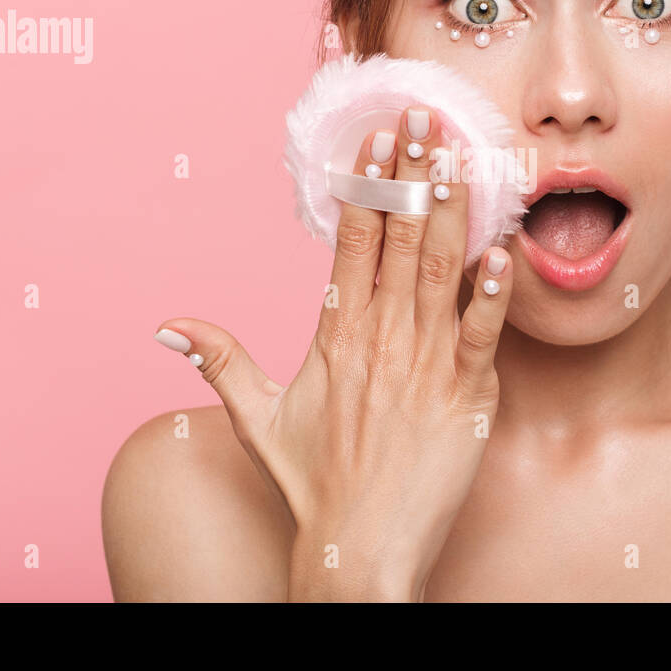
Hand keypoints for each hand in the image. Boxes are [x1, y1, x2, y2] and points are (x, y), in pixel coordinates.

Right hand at [153, 104, 512, 600]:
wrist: (358, 552)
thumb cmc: (314, 485)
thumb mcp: (258, 418)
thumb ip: (221, 361)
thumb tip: (168, 325)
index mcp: (335, 334)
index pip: (351, 242)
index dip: (366, 185)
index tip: (374, 139)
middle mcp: (379, 338)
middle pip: (398, 238)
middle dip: (412, 173)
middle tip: (424, 118)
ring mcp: (424, 364)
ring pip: (440, 270)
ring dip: (451, 209)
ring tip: (459, 154)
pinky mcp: (465, 395)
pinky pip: (482, 332)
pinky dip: (492, 291)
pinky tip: (502, 249)